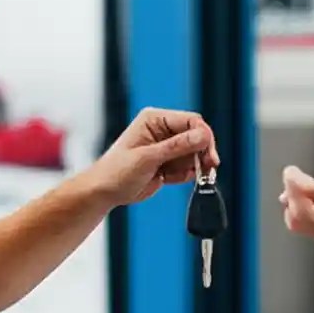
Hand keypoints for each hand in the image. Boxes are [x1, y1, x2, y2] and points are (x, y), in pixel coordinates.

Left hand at [88, 108, 219, 206]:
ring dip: (196, 166)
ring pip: (194, 153)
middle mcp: (162, 130)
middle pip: (196, 136)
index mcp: (155, 119)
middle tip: (209, 168)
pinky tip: (173, 179)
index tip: (209, 155)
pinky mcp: (168, 163)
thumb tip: (203, 136)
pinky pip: (188, 167)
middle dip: (202, 153)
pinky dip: (188, 175)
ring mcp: (166, 148)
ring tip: (187, 176)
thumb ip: (177, 146)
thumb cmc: (116, 172)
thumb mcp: (148, 157)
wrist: (104, 193)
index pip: (190, 121)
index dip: (204, 136)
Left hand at [279, 165, 313, 271]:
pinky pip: (305, 200)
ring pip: (301, 192)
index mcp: (299, 211)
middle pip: (295, 184)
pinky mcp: (302, 225)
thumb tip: (285, 190)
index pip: (291, 177)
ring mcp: (296, 224)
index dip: (312, 179)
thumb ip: (309, 185)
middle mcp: (293, 219)